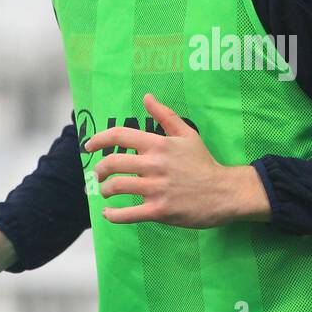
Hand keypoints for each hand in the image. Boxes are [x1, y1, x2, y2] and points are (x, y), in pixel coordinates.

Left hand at [85, 93, 270, 227]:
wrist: (223, 192)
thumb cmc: (203, 163)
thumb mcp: (188, 134)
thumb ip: (165, 115)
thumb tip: (147, 97)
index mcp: (158, 144)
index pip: (120, 135)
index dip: (99, 139)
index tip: (89, 146)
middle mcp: (154, 164)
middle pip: (112, 163)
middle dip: (99, 170)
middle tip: (99, 175)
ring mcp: (155, 188)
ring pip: (117, 187)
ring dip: (105, 190)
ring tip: (106, 192)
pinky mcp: (158, 210)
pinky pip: (127, 214)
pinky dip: (113, 214)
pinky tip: (108, 213)